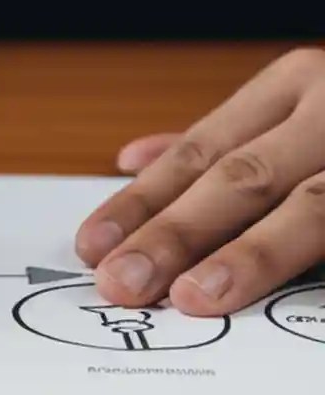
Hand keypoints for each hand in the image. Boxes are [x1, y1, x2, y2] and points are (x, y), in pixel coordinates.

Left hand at [76, 48, 324, 315]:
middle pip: (245, 178)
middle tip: (123, 283)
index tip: (92, 248)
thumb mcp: (299, 104)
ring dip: (253, 255)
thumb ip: (227, 138)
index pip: (201, 152)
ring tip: (197, 297)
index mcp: (299, 85)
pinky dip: (320, 278)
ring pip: (315, 205)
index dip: (143, 203)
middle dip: (177, 235)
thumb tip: (132, 159)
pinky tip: (292, 309)